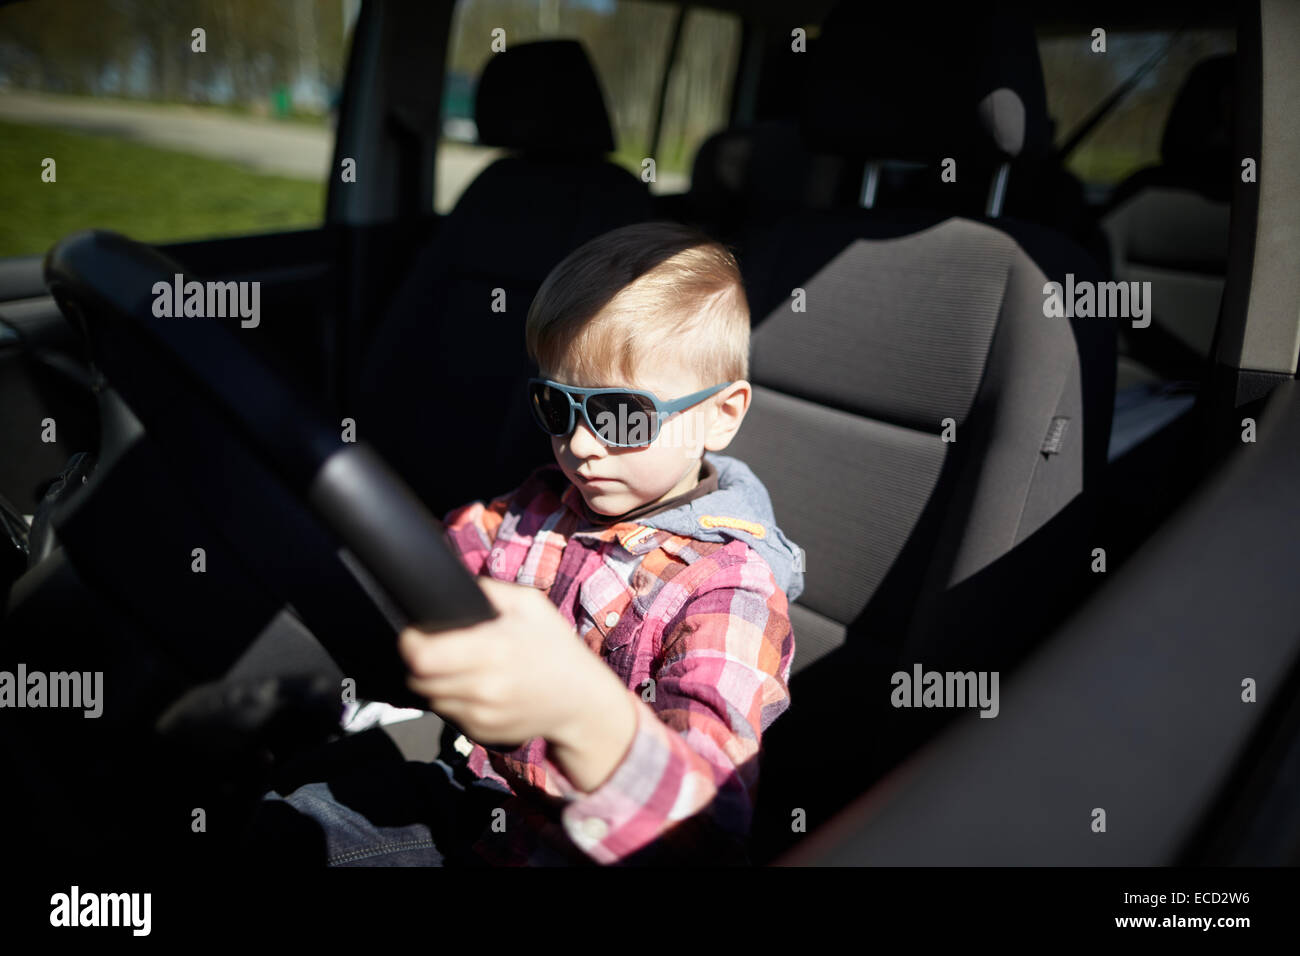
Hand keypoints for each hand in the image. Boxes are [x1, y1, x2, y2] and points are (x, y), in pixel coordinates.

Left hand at [399, 577, 626, 752]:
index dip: (410, 642)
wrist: (582, 701)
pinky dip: (453, 700)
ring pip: (430, 697)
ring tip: (459, 667)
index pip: (422, 656)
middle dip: (419, 662)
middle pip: (418, 679)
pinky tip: (475, 686)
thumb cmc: (555, 647)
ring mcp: (482, 715)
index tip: (416, 633)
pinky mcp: (482, 732)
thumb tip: (454, 586)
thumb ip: (489, 590)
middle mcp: (483, 687)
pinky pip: (448, 714)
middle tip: (436, 648)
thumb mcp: (531, 605)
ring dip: (435, 682)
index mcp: (492, 650)